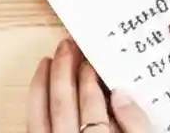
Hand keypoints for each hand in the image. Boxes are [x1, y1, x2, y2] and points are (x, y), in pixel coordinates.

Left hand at [29, 38, 151, 132]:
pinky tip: (39, 86)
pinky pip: (33, 123)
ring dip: (44, 83)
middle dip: (64, 71)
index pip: (91, 105)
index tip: (91, 60)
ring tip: (50, 58)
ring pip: (43, 113)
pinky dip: (34, 101)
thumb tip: (122, 94)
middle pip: (64, 104)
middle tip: (67, 46)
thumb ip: (136, 124)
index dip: (89, 79)